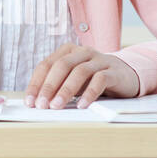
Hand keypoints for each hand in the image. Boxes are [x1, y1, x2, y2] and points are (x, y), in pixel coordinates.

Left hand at [24, 43, 139, 108]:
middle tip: (42, 105)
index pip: (46, 65)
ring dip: (66, 90)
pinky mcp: (113, 71)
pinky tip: (82, 105)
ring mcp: (99, 60)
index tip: (30, 101)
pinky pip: (100, 80)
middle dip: (48, 87)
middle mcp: (82, 52)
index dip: (36, 83)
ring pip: (79, 71)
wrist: (126, 75)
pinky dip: (89, 93)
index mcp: (67, 51)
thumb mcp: (73, 80)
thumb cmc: (94, 78)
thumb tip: (38, 102)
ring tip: (57, 106)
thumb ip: (58, 86)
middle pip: (61, 66)